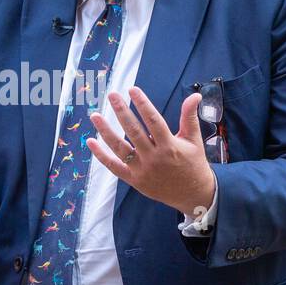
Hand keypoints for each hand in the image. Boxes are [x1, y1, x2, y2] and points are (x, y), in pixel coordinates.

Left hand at [87, 86, 215, 216]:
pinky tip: (90, 141)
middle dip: (122, 112)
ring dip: (106, 131)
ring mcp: (142, 170)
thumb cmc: (193, 164)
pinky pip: (114, 167)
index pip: (153, 120)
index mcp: (169, 146)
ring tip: (95, 116)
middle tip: (112, 95)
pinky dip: (101, 155)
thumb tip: (195, 95)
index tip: (132, 89)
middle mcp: (154, 158)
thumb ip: (190, 117)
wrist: (192, 195)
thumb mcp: (194, 140)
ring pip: (120, 148)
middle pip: (134, 131)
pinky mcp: (134, 180)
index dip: (142, 104)